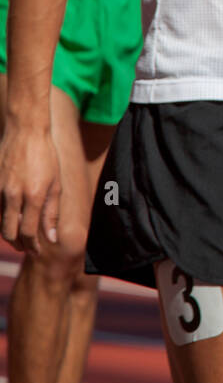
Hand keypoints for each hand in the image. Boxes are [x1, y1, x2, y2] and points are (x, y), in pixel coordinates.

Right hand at [0, 125, 61, 254]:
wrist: (26, 131)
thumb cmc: (46, 156)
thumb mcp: (56, 184)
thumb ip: (52, 212)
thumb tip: (51, 237)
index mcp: (34, 195)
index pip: (29, 232)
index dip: (33, 246)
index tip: (38, 251)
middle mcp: (14, 194)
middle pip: (10, 233)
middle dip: (19, 245)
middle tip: (27, 249)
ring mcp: (0, 189)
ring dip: (9, 234)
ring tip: (19, 238)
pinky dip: (0, 220)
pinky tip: (9, 221)